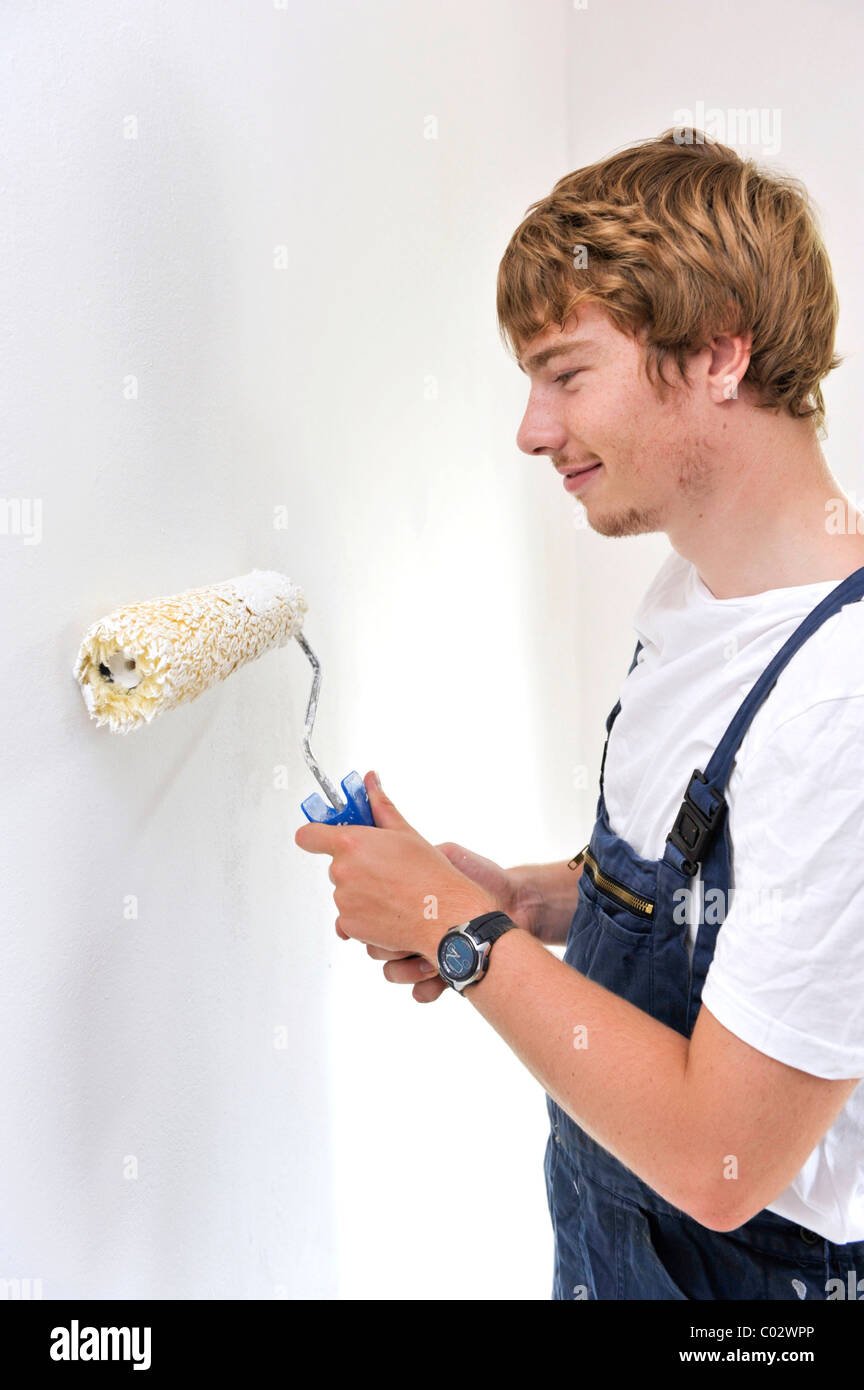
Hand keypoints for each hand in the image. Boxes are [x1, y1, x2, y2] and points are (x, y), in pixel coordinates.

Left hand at [294, 772, 496, 960]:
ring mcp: (344, 901)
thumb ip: (380, 806)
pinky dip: (363, 916)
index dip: (315, 835)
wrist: (444, 915)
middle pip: (335, 865)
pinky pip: (348, 918)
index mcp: (352, 844)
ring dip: (360, 893)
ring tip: (391, 892)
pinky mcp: (349, 926)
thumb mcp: (405, 832)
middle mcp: (343, 871)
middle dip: (354, 867)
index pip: (309, 835)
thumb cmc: (430, 876)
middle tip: (383, 870)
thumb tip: (371, 782)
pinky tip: (387, 910)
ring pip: (344, 892)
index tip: (321, 836)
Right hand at [368, 840, 540, 1004]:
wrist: (519, 902)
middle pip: (372, 946)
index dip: (353, 922)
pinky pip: (419, 992)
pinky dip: (428, 986)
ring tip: (434, 952)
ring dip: (410, 964)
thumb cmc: (483, 876)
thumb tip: (382, 846)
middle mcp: (409, 930)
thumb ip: (412, 852)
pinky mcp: (444, 976)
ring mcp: (425, 954)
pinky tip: (441, 974)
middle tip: (408, 927)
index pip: (364, 915)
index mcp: (402, 903)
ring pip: (391, 971)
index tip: (349, 926)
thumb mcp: (443, 854)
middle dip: (388, 940)